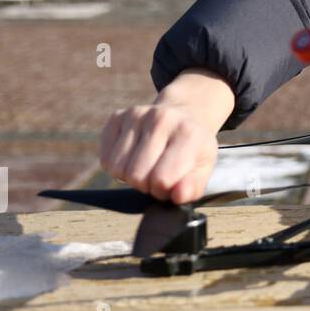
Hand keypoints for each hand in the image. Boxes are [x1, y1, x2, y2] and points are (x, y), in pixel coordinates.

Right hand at [99, 68, 233, 203]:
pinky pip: (105, 158)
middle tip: (156, 176)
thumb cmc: (192, 148)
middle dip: (145, 185)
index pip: (162, 179)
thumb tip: (178, 195)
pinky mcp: (118, 116)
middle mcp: (162, 119)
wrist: (183, 115)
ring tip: (146, 166)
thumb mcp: (204, 169)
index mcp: (188, 134)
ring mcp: (137, 115)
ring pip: (117, 168)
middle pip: (136, 175)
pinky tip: (133, 157)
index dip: (162, 191)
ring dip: (129, 176)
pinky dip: (116, 166)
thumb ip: (193, 187)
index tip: (169, 184)